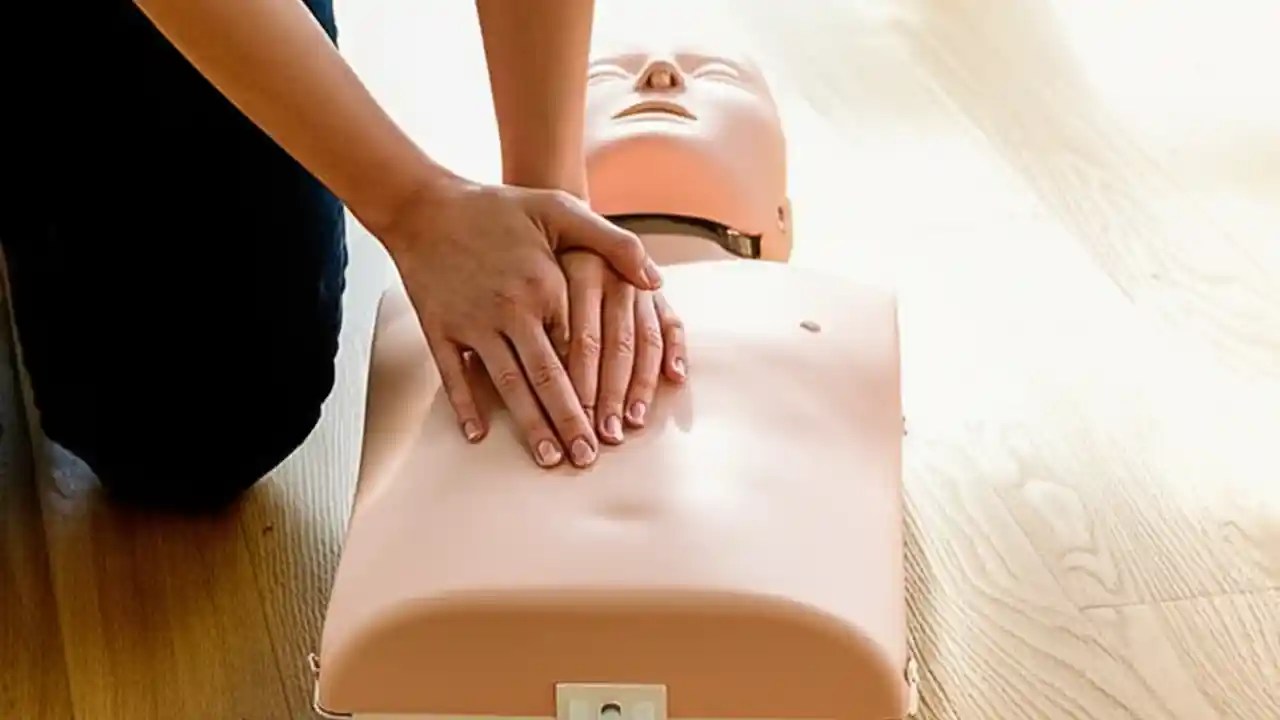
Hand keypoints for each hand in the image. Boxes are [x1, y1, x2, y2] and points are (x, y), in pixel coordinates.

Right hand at [376, 177, 661, 468]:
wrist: (424, 203)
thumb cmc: (497, 206)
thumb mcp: (560, 208)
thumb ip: (612, 242)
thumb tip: (655, 280)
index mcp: (547, 285)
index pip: (582, 348)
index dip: (601, 387)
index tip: (617, 419)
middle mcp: (513, 309)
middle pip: (549, 377)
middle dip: (571, 421)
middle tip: (587, 458)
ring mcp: (474, 322)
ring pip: (508, 384)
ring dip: (530, 424)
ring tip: (549, 457)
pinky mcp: (441, 328)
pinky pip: (455, 375)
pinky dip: (467, 406)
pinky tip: (479, 434)